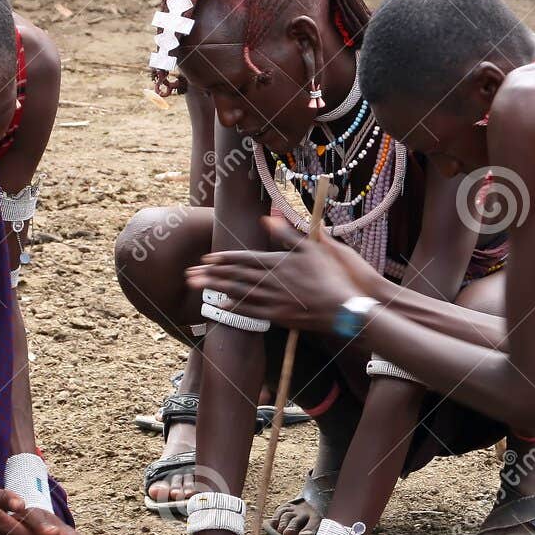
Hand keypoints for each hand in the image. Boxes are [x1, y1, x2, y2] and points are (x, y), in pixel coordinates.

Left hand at [186, 217, 380, 331]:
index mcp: (278, 262)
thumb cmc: (331, 275)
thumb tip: (268, 218)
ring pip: (238, 293)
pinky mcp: (278, 316)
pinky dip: (234, 308)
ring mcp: (273, 300)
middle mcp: (272, 281)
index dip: (224, 259)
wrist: (343, 307)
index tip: (206, 258)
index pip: (244, 259)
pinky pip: (251, 312)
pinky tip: (219, 306)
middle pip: (234, 276)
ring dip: (215, 289)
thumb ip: (287, 234)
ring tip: (197, 287)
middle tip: (190, 273)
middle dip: (210, 274)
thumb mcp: (312, 248)